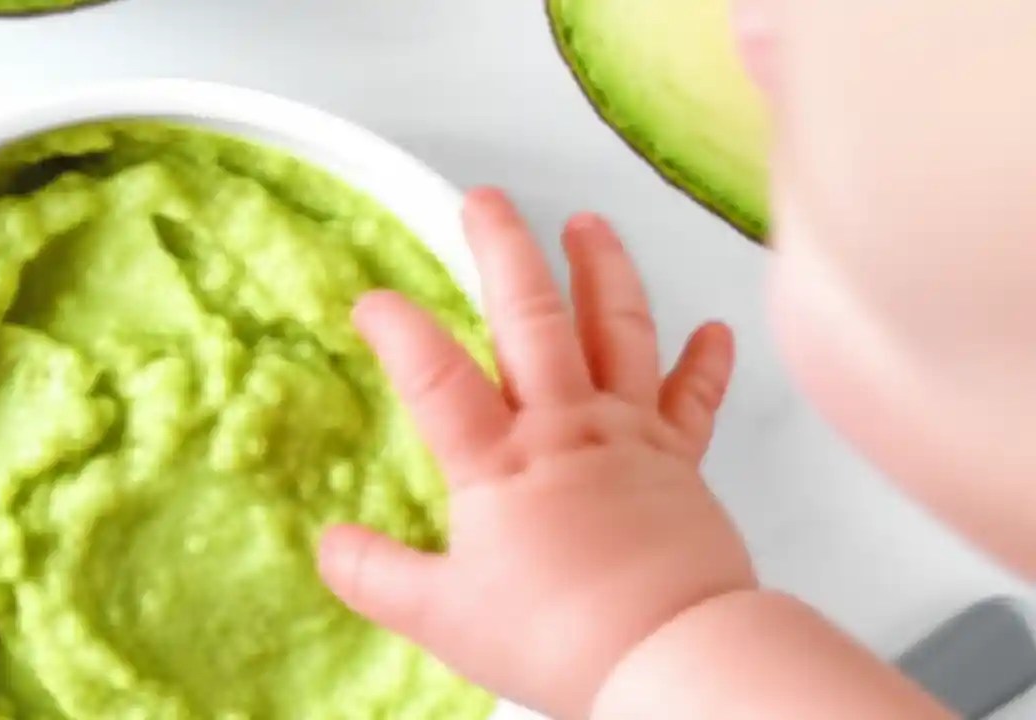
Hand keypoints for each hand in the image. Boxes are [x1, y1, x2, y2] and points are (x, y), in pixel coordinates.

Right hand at [317, 188, 755, 718]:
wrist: (672, 654)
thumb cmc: (558, 636)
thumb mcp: (443, 617)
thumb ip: (377, 576)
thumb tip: (327, 545)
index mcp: (499, 461)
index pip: (436, 375)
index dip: (398, 329)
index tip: (371, 300)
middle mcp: (564, 427)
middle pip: (530, 318)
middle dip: (503, 250)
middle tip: (484, 200)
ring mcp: (628, 434)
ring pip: (617, 331)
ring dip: (602, 270)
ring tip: (588, 223)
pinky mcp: (679, 458)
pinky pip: (694, 399)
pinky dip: (705, 362)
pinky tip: (713, 329)